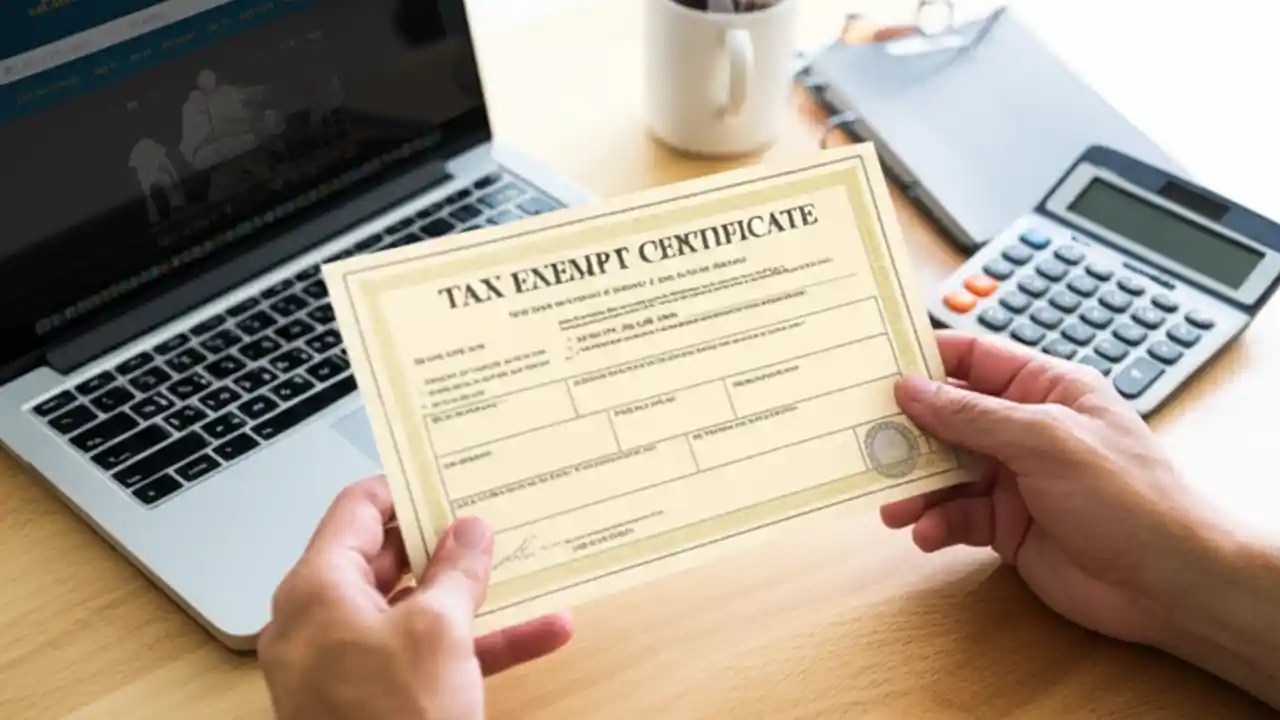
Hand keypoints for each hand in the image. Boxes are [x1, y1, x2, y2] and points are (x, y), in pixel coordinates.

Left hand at [259, 477, 573, 719]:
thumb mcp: (439, 631)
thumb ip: (456, 571)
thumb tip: (469, 531)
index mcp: (317, 589)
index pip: (355, 510)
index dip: (405, 489)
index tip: (448, 476)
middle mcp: (322, 622)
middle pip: (384, 559)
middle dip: (445, 542)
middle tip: (490, 518)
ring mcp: (346, 664)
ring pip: (415, 610)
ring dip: (474, 596)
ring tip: (523, 569)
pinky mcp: (373, 699)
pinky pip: (425, 656)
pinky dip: (476, 644)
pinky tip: (541, 633)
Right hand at [881, 331, 1209, 646]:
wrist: (1169, 582)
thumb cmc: (1128, 495)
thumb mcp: (1045, 440)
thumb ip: (973, 415)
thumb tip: (910, 388)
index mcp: (1046, 389)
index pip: (974, 360)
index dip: (925, 361)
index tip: (875, 365)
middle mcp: (1026, 429)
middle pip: (949, 418)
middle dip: (908, 431)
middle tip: (865, 439)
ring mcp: (1015, 479)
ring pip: (946, 472)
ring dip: (916, 487)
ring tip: (890, 504)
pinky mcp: (1007, 526)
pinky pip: (957, 516)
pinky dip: (936, 524)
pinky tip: (925, 534)